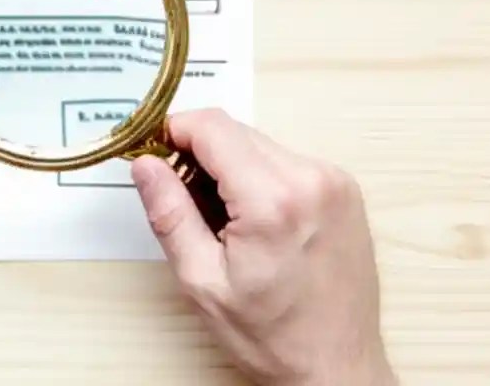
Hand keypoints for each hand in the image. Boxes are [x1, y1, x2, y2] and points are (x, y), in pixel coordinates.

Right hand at [131, 109, 395, 385]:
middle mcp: (312, 179)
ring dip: (230, 165)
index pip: (211, 127)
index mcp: (274, 201)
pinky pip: (286, 161)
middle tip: (182, 197)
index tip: (152, 153)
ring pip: (259, 144)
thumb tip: (145, 165)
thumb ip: (170, 214)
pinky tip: (253, 221)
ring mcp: (335, 181)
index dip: (172, 132)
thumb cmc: (275, 337)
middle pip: (235, 131)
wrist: (337, 367)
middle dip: (198, 153)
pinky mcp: (344, 189)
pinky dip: (259, 177)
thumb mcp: (202, 281)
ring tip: (222, 220)